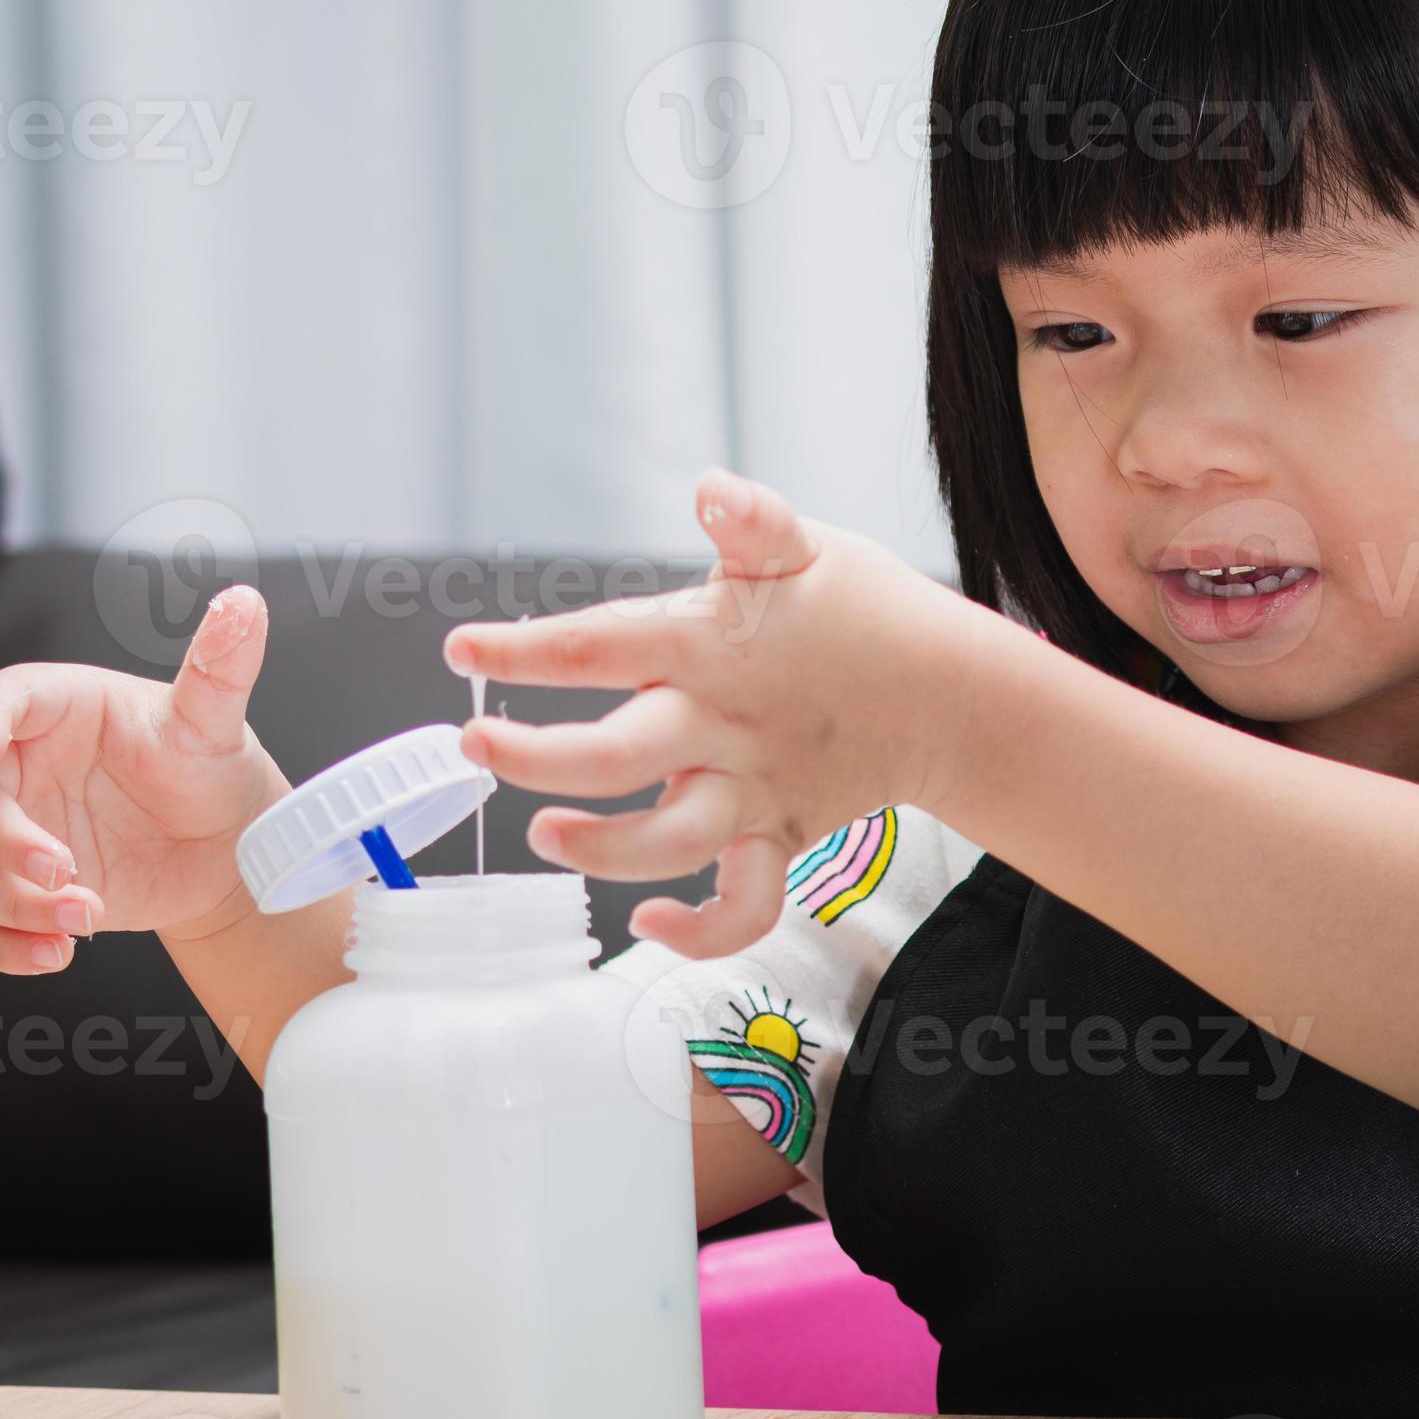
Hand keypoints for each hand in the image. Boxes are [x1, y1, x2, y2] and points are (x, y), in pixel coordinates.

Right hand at [0, 586, 291, 973]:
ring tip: (85, 919)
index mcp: (58, 711)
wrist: (221, 848)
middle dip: (0, 838)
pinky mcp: (20, 893)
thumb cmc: (208, 768)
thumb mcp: (213, 721)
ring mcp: (16, 833)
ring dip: (10, 903)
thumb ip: (220, 667)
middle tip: (61, 870)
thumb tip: (243, 603)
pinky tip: (54, 954)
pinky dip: (4, 946)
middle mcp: (23, 771)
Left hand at [443, 469, 995, 957]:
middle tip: (474, 745)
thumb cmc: (866, 611)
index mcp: (715, 644)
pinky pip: (746, 905)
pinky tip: (651, 919)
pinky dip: (702, 930)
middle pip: (617, 753)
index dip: (524, 650)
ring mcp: (754, 789)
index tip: (463, 651)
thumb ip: (754, 520)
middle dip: (536, 757)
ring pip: (670, 838)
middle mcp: (726, 725)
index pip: (603, 644)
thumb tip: (712, 488)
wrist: (955, 694)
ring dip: (601, 849)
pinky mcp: (782, 836)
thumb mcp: (809, 547)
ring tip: (543, 835)